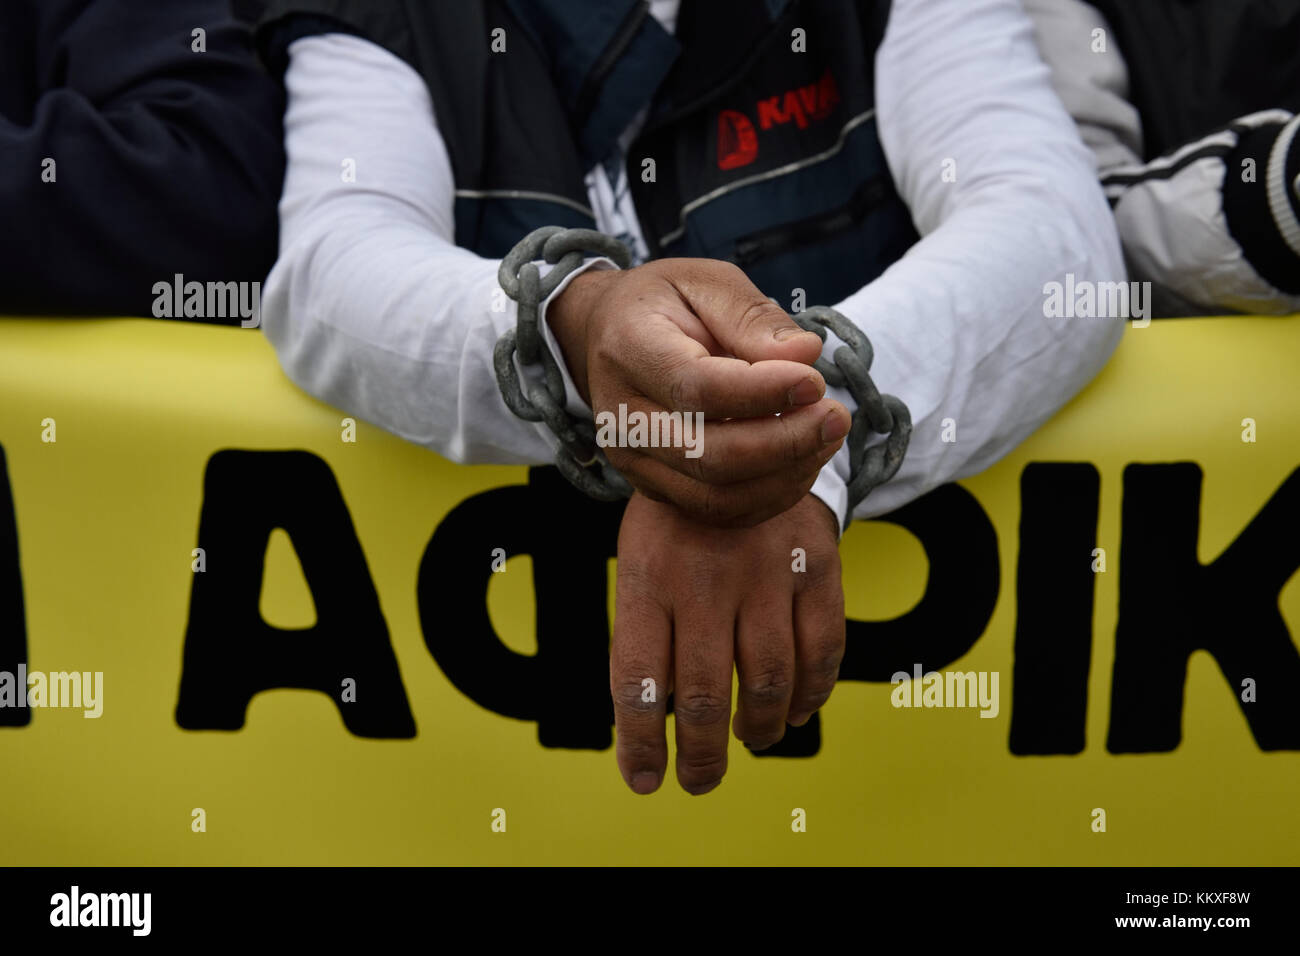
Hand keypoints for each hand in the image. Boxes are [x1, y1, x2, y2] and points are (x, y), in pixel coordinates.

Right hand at [547, 259, 849, 526]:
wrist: (607, 335)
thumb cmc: (664, 303)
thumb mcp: (707, 282)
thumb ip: (753, 317)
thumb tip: (805, 355)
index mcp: (630, 350)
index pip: (697, 389)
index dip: (763, 393)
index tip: (814, 382)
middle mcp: (623, 417)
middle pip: (709, 456)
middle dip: (785, 444)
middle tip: (836, 416)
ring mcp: (634, 461)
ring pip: (716, 497)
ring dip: (784, 476)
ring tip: (825, 438)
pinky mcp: (653, 487)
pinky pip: (717, 511)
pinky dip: (770, 496)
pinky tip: (801, 461)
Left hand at [610, 491, 844, 794]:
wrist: (744, 434)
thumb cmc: (680, 519)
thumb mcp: (640, 559)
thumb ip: (642, 633)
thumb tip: (645, 727)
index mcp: (649, 577)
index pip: (639, 681)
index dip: (640, 743)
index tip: (645, 780)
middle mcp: (706, 578)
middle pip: (706, 695)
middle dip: (703, 756)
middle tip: (700, 781)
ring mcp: (767, 571)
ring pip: (769, 681)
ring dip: (761, 728)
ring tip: (753, 740)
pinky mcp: (818, 565)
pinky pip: (824, 649)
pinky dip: (813, 693)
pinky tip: (799, 710)